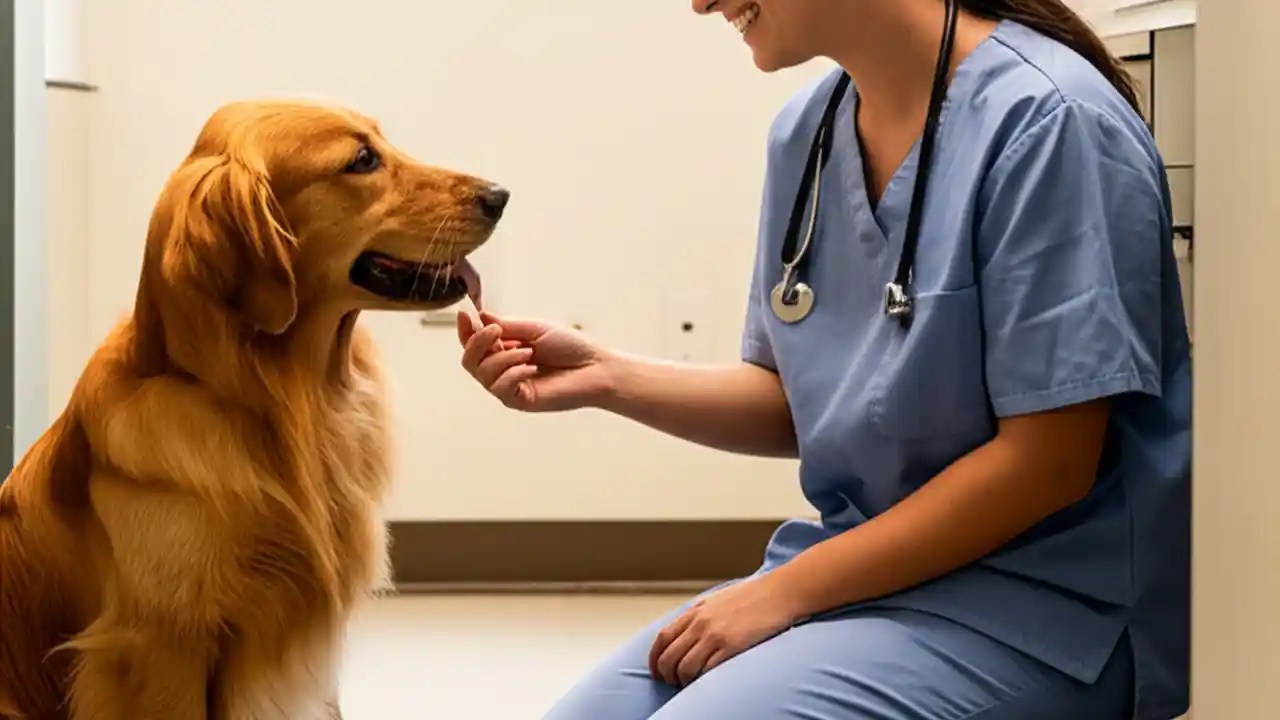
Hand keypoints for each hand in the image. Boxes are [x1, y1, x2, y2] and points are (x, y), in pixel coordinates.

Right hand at [456, 310, 612, 411]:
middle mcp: (504, 370)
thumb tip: (479, 316)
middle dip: (477, 343)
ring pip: (482, 373)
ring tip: (528, 351)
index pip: (474, 344)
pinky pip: (500, 388)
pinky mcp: (520, 401)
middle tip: (497, 331)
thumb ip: (506, 325)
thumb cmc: (570, 347)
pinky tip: (532, 367)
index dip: (465, 331)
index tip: (465, 314)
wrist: (595, 367)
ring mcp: (510, 387)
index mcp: (505, 350)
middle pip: (469, 361)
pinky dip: (513, 373)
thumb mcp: (535, 329)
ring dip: (503, 357)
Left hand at [648, 574, 803, 686]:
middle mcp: (700, 623)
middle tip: (672, 682)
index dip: (654, 658)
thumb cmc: (753, 596)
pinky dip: (702, 680)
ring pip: (684, 667)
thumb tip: (686, 632)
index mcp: (695, 611)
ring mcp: (714, 634)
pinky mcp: (731, 646)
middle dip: (666, 674)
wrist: (779, 592)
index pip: (662, 638)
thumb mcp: (718, 599)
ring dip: (683, 680)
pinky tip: (707, 681)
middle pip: (669, 656)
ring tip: (690, 684)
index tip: (656, 670)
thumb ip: (700, 615)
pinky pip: (707, 670)